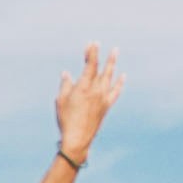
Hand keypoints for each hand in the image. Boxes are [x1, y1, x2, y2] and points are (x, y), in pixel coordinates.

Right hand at [50, 46, 118, 167]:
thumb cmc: (66, 119)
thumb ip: (65, 85)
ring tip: (115, 52)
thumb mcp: (60, 100)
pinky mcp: (107, 105)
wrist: (78, 138)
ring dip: (112, 63)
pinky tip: (122, 75)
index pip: (90, 65)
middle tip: (100, 44)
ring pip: (110, 76)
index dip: (92, 53)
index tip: (92, 43)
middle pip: (100, 68)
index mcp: (84, 87)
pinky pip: (116, 91)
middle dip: (100, 55)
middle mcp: (96, 90)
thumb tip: (67, 74)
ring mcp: (104, 98)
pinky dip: (119, 83)